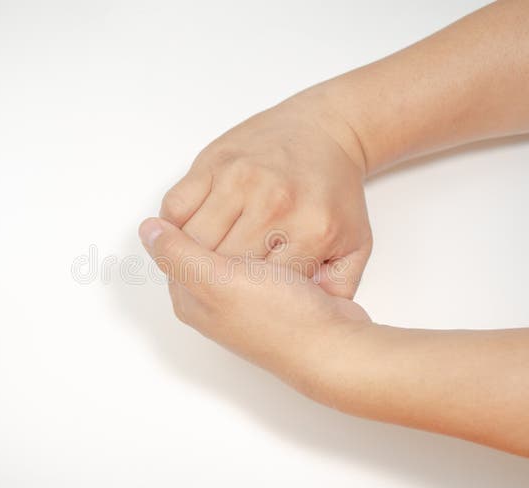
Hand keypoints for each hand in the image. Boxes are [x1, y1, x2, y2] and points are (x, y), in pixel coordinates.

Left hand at [138, 217, 370, 386]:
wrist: (337, 345)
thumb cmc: (279, 320)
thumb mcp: (217, 283)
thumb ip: (179, 254)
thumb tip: (148, 229)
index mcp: (193, 297)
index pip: (176, 244)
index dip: (195, 217)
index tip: (221, 200)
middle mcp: (216, 296)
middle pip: (207, 242)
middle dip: (226, 223)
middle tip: (253, 206)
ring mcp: (249, 291)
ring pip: (239, 242)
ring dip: (255, 228)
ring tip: (277, 219)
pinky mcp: (280, 285)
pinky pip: (268, 250)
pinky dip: (276, 239)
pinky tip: (290, 231)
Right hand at [159, 94, 371, 298]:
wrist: (324, 129)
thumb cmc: (333, 190)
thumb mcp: (355, 245)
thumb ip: (337, 289)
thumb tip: (305, 317)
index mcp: (311, 231)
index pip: (263, 288)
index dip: (248, 302)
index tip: (245, 303)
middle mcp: (273, 205)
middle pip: (222, 267)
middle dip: (216, 284)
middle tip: (217, 290)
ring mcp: (240, 180)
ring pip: (193, 241)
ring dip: (190, 258)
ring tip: (201, 267)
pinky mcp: (213, 163)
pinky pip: (175, 207)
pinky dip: (173, 227)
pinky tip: (190, 235)